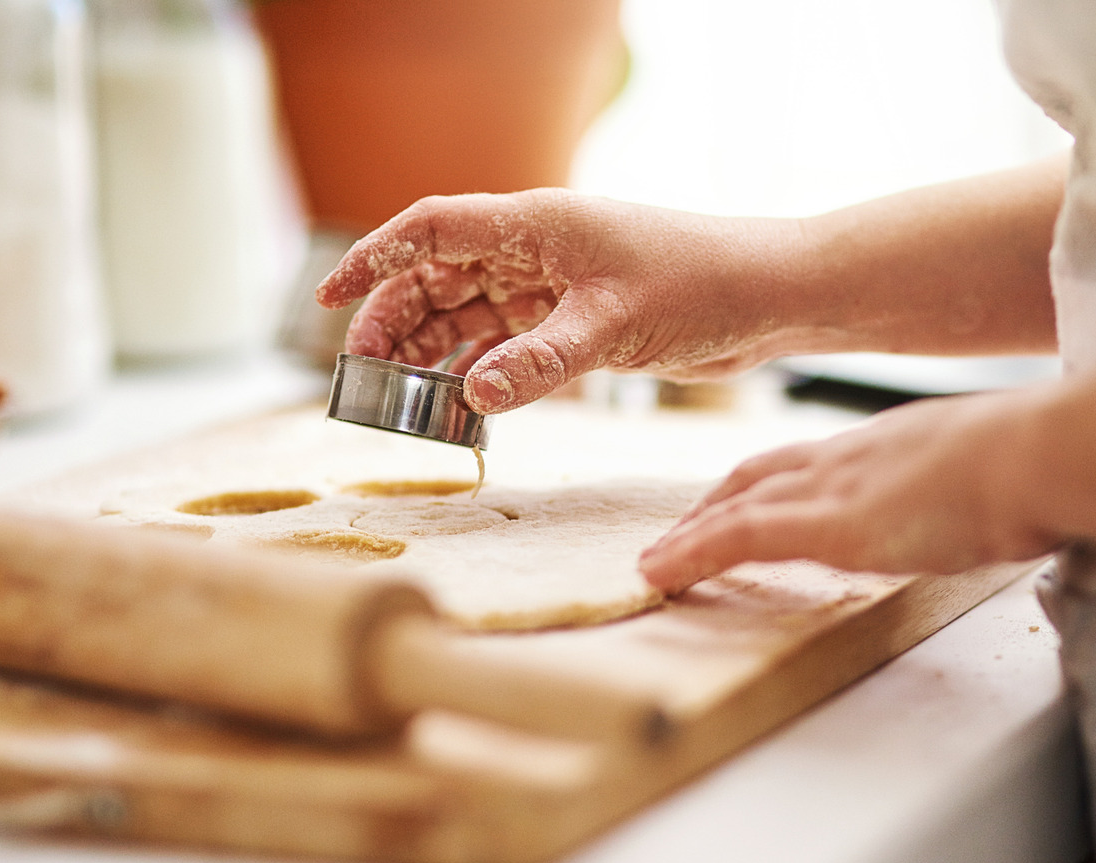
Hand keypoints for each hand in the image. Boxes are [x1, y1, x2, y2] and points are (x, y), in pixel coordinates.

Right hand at [317, 189, 802, 412]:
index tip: (327, 296)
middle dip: (395, 320)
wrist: (768, 298)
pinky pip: (507, 344)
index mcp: (536, 225)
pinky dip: (480, 372)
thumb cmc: (701, 284)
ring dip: (434, 351)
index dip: (374, 258)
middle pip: (439, 277)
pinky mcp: (577, 322)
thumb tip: (473, 394)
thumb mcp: (615, 324)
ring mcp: (555, 287)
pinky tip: (461, 404)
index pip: (431, 229)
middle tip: (364, 372)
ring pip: (470, 314)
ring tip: (402, 395)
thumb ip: (541, 361)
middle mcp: (536, 251)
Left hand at [638, 388, 1059, 592]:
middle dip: (715, 502)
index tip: (743, 500)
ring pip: (737, 504)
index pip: (808, 460)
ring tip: (657, 561)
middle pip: (758, 475)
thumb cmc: (1041, 464)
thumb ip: (982, 491)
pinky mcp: (825, 523)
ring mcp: (832, 487)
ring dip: (691, 533)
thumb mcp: (1001, 472)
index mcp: (888, 444)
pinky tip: (659, 572)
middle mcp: (848, 457)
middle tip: (680, 532)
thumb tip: (1007, 512)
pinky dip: (693, 553)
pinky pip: (737, 537)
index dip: (767, 481)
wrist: (1039, 454)